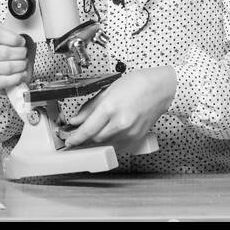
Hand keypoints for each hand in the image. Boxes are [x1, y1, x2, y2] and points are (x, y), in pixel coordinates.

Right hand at [0, 23, 29, 94]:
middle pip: (4, 52)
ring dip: (21, 66)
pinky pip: (5, 81)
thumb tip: (23, 42)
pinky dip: (17, 78)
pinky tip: (20, 74)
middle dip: (20, 54)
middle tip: (24, 54)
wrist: (4, 66)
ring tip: (23, 64)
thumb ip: (19, 35)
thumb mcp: (15, 36)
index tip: (21, 42)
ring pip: (7, 67)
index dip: (13, 39)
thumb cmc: (10, 48)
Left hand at [61, 66, 175, 148]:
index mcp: (111, 108)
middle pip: (95, 139)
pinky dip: (109, 141)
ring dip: (95, 140)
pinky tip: (107, 133)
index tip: (68, 140)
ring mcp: (129, 132)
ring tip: (92, 132)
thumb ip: (90, 107)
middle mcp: (120, 123)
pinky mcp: (136, 138)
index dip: (75, 138)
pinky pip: (117, 145)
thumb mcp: (108, 90)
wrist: (161, 89)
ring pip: (105, 143)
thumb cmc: (137, 84)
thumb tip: (76, 120)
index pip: (87, 130)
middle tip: (76, 134)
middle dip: (84, 138)